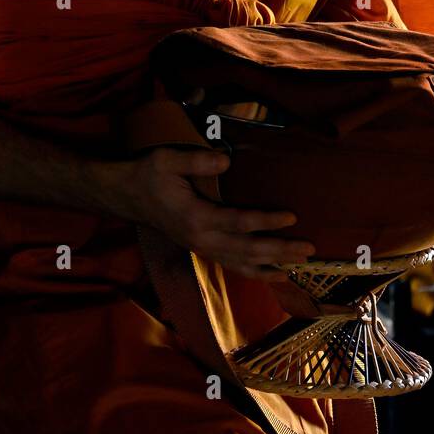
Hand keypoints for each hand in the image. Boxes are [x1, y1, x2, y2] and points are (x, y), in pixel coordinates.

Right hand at [97, 146, 315, 279]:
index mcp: (196, 218)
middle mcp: (201, 239)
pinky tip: (273, 272)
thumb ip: (197, 160)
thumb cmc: (147, 174)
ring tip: (298, 266)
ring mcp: (201, 247)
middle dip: (280, 251)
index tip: (292, 216)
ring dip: (272, 265)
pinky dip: (254, 271)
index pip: (239, 222)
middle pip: (247, 250)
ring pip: (241, 263)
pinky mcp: (202, 248)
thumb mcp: (167, 160)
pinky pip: (232, 265)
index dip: (267, 221)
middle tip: (309, 249)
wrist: (125, 194)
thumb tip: (227, 160)